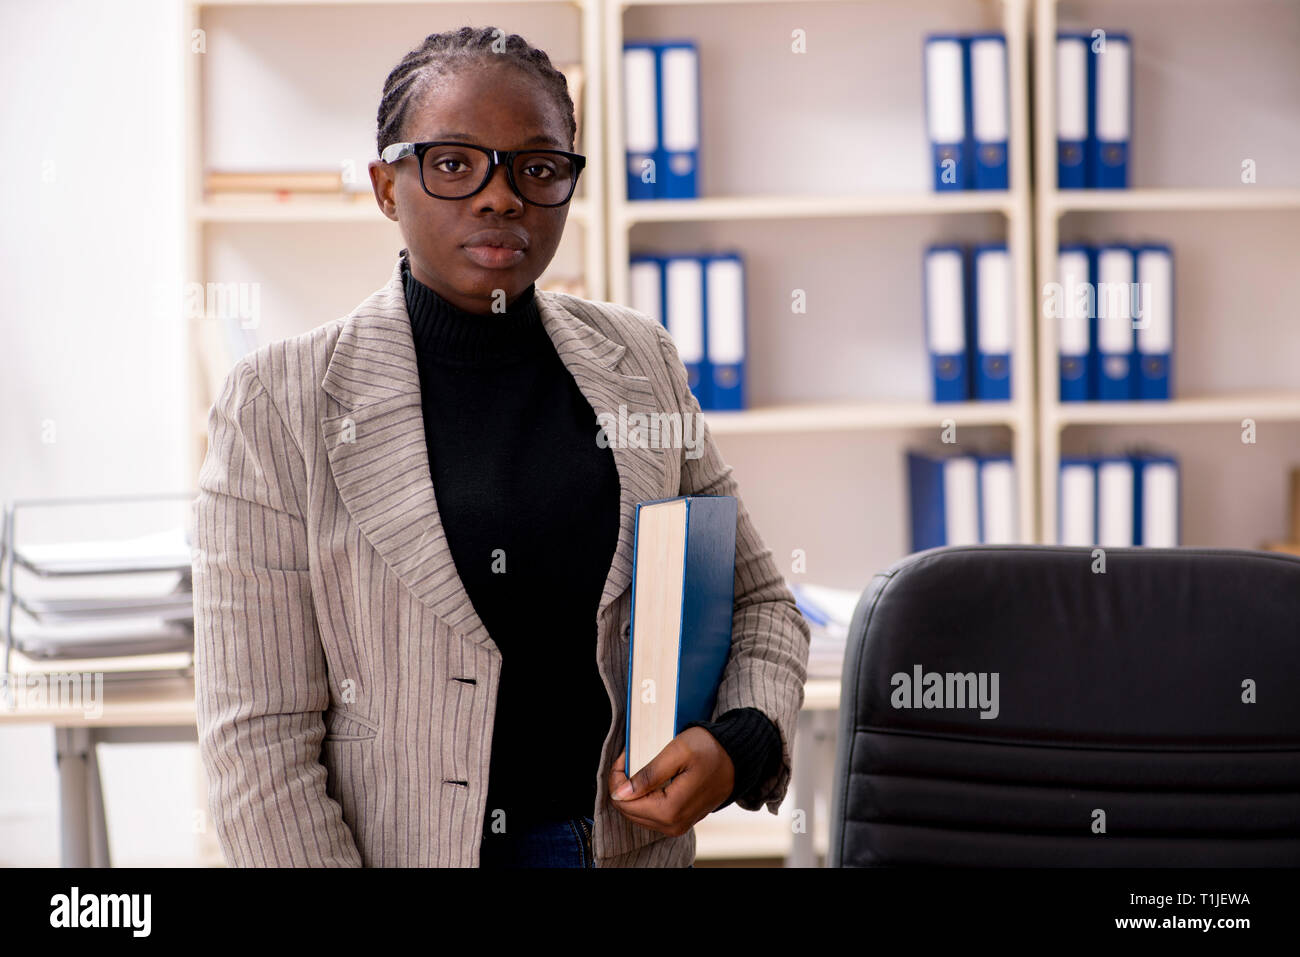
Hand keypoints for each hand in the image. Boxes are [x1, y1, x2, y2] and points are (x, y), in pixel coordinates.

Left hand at [608, 727, 734, 836]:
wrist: (737, 758)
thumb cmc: (710, 749)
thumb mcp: (677, 752)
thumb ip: (648, 774)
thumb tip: (622, 793)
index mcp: (670, 810)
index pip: (624, 802)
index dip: (618, 777)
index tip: (625, 755)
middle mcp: (673, 824)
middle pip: (629, 810)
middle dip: (623, 785)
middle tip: (630, 757)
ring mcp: (677, 825)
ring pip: (638, 813)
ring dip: (633, 791)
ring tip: (641, 766)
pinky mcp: (680, 821)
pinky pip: (651, 813)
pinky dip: (645, 796)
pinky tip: (652, 778)